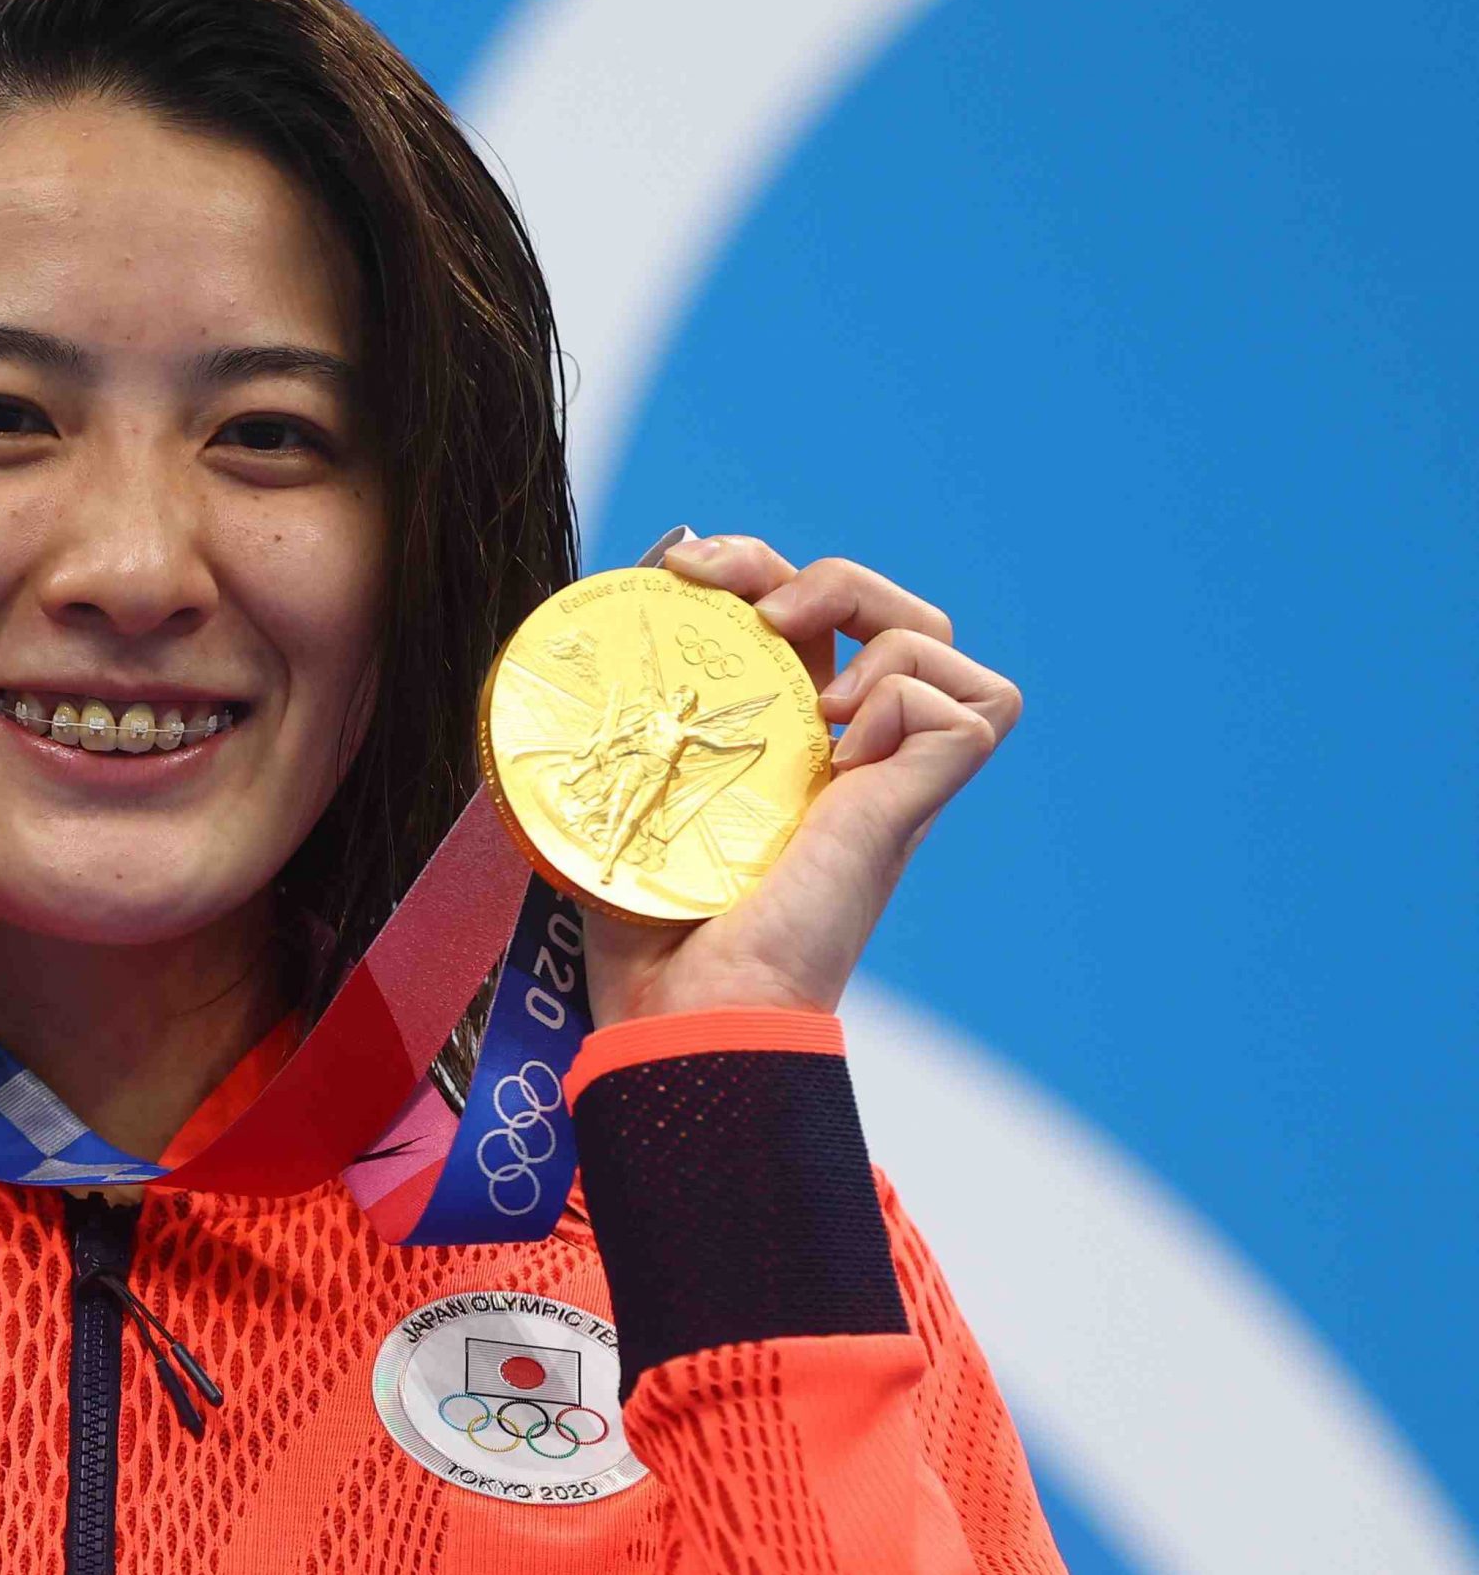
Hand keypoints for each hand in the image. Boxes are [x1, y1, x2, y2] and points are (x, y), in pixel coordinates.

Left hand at [582, 535, 1022, 1026]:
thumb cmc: (645, 927)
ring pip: (937, 639)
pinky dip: (908, 694)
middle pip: (885, 609)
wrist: (684, 1005)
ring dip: (873, 619)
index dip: (755, 568)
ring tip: (808, 689)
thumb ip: (623, 723)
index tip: (676, 572)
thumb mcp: (623, 793)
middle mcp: (843, 753)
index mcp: (781, 743)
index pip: (805, 617)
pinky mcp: (914, 805)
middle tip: (743, 600)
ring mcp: (886, 779)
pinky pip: (975, 706)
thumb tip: (599, 630)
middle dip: (819, 568)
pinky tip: (844, 743)